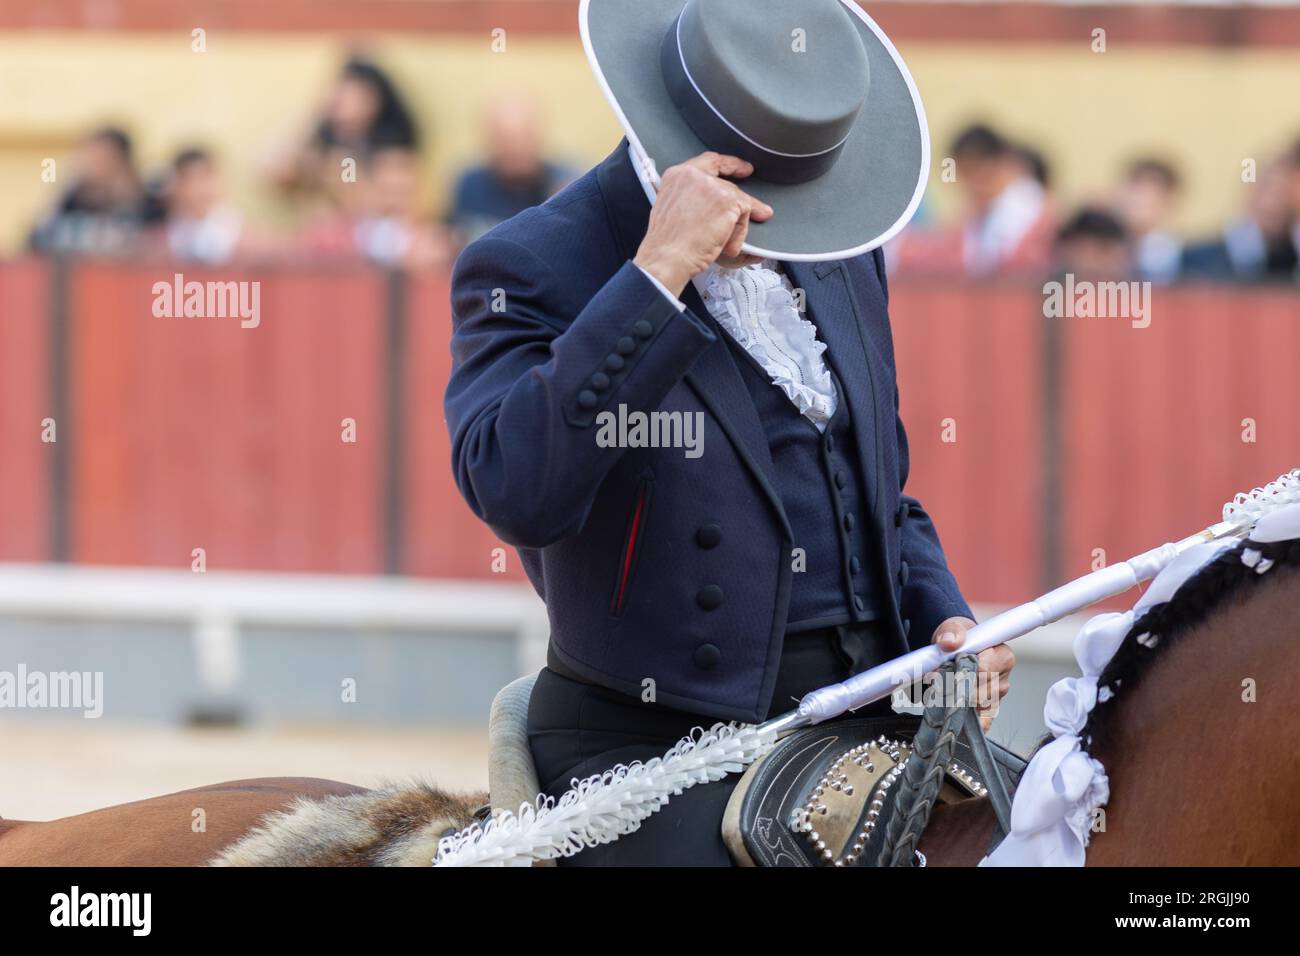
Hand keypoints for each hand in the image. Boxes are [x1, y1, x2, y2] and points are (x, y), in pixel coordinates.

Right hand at [633, 152, 773, 296]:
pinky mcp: (727, 200)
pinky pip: (745, 212)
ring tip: (729, 244)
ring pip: (738, 200)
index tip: (743, 169)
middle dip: (740, 202)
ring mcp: (711, 186)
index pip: (710, 161)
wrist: (667, 257)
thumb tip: (709, 203)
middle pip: (727, 184)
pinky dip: (740, 232)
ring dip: (737, 224)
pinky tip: (729, 246)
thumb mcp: (670, 209)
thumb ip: (688, 198)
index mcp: (677, 175)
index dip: (730, 164)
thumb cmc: (667, 243)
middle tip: (759, 210)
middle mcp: (693, 175)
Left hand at [932, 616, 1013, 731]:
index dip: (966, 671)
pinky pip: (981, 723)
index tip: (950, 668)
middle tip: (941, 681)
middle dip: (957, 688)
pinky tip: (956, 721)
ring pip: (976, 707)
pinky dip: (966, 723)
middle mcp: (1002, 678)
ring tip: (944, 690)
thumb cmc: (960, 640)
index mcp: (1003, 656)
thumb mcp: (953, 628)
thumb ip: (952, 632)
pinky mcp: (988, 710)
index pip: (986, 670)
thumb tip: (949, 642)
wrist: (958, 650)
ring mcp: (995, 697)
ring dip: (956, 702)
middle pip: (980, 692)